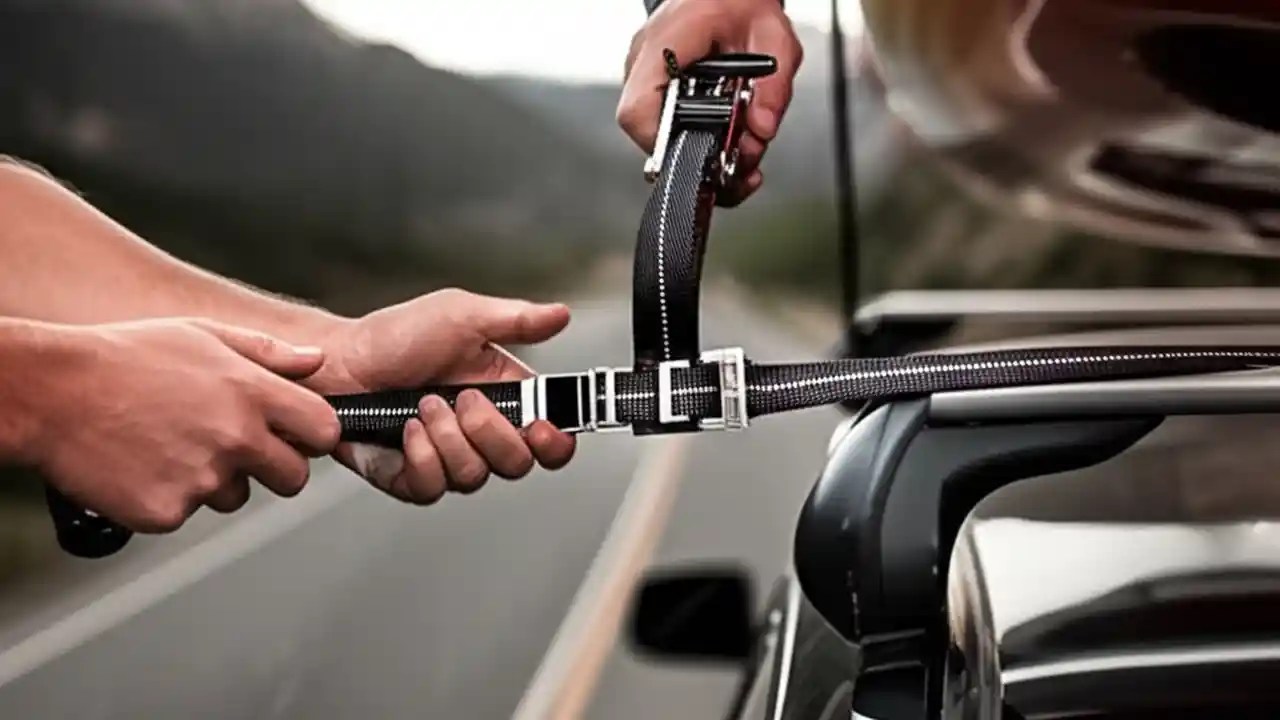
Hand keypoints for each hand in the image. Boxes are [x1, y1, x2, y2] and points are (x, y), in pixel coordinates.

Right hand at [25, 319, 339, 532]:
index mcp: (252, 393)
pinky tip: (143, 464)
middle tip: (234, 449)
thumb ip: (268, 352)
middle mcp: (236, 438)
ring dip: (214, 481)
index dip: (314, 436)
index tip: (298, 436)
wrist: (50, 392)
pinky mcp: (168, 512)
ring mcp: (203, 479)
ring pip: (235, 497)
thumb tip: (317, 360)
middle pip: (293, 478)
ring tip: (169, 444)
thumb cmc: (125, 356)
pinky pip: (187, 513)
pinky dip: (169, 497)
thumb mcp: (202, 334)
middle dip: (275, 469)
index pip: (325, 430)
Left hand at [311, 289, 575, 504]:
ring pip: (474, 477)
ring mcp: (447, 458)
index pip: (549, 437)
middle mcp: (480, 433)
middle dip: (490, 433)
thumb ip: (516, 319)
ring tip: (423, 406)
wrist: (338, 362)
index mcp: (503, 396)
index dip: (555, 442)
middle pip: (517, 464)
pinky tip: (407, 431)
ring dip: (448, 439)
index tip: (541, 429)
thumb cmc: (394, 337)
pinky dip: (421, 458)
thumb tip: (560, 315)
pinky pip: (433, 488)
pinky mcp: (412, 477)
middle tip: (464, 399)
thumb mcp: (461, 315)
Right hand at [618, 0, 802, 205]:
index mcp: (666, 44)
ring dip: (703, 147)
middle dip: (697, 153)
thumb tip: (761, 128)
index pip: (638, 111)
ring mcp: (648, 74)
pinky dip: (699, 134)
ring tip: (740, 146)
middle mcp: (646, 62)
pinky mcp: (660, 84)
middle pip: (651, 132)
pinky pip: (670, 120)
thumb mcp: (773, 35)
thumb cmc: (738, 0)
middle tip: (736, 161)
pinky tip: (727, 136)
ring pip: (663, 132)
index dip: (661, 145)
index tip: (697, 158)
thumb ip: (774, 85)